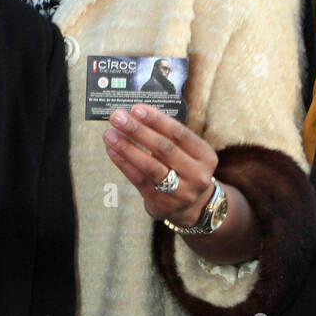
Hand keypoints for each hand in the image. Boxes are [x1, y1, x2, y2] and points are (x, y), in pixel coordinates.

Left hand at [104, 104, 217, 227]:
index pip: (180, 133)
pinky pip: (139, 180)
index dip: (157, 120)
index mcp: (205, 156)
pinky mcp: (162, 203)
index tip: (137, 108)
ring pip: (150, 166)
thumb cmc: (184, 168)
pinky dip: (124, 163)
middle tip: (118, 117)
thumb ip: (168, 135)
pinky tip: (112, 151)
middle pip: (164, 149)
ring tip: (110, 134)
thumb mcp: (188, 152)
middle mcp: (196, 174)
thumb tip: (137, 114)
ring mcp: (180, 192)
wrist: (192, 206)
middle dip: (138, 131)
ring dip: (127, 148)